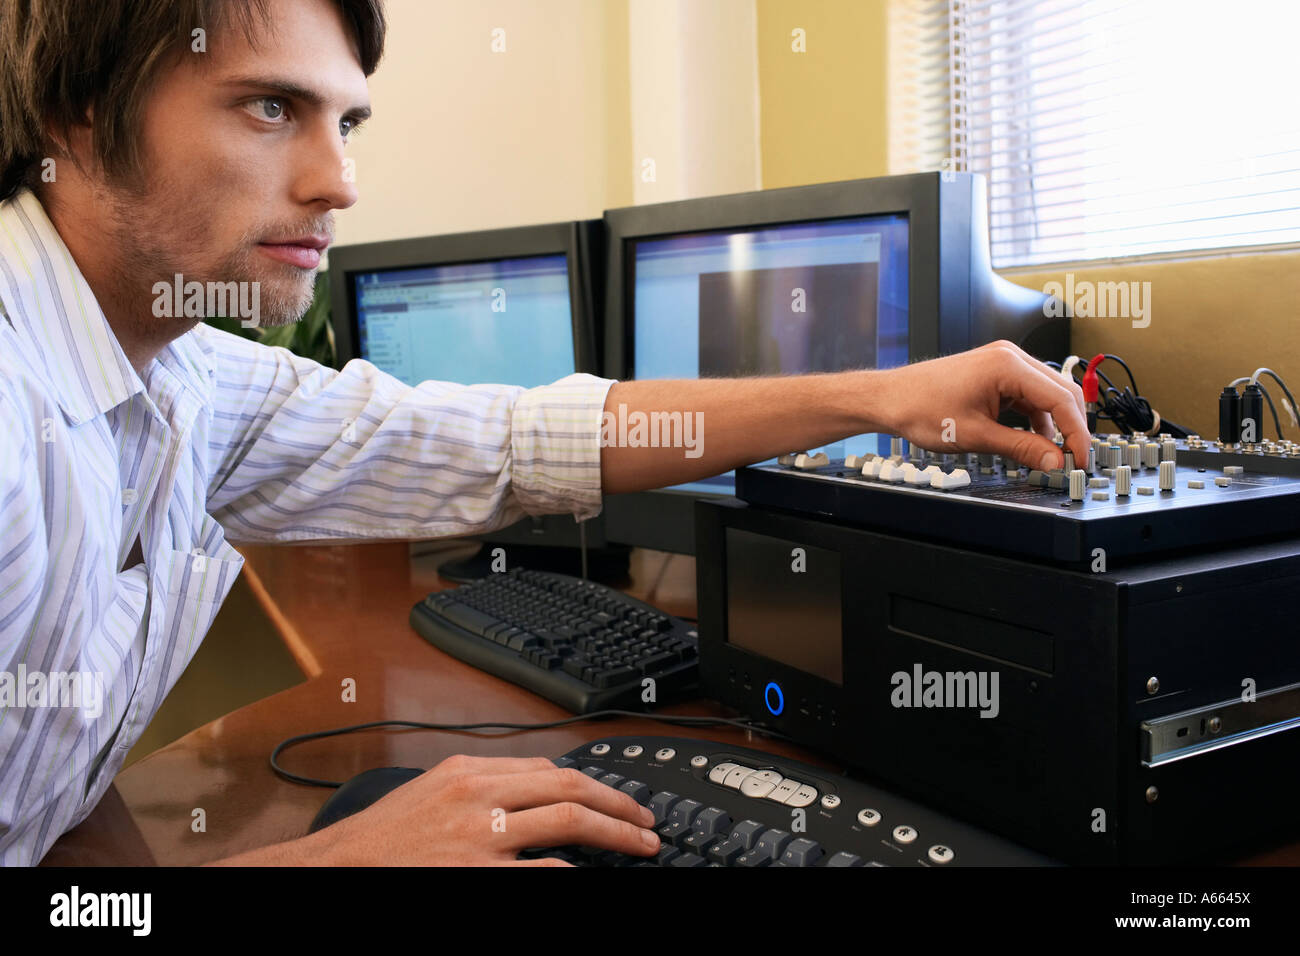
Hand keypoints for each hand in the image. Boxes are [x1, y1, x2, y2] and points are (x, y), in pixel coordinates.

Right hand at [310, 754, 660, 865]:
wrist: (336, 869)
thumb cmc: (381, 839)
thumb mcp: (432, 791)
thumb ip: (482, 785)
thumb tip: (537, 789)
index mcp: (468, 770)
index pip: (548, 767)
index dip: (593, 783)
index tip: (616, 798)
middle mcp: (478, 794)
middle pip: (569, 786)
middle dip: (617, 803)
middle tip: (647, 822)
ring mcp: (479, 835)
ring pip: (568, 820)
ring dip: (615, 833)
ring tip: (641, 847)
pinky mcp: (476, 874)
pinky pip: (543, 872)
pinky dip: (576, 874)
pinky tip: (594, 877)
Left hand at [876, 340, 1087, 469]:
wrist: (890, 398)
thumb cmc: (920, 408)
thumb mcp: (976, 435)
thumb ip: (1021, 448)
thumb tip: (1054, 461)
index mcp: (1008, 365)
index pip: (1062, 399)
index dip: (1077, 433)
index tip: (1081, 460)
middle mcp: (1010, 357)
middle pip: (1061, 393)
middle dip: (1072, 428)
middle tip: (1074, 460)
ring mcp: (1003, 363)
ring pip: (1047, 395)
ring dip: (1055, 424)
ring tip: (1054, 455)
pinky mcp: (996, 374)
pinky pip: (1029, 396)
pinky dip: (1037, 418)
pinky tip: (1035, 441)